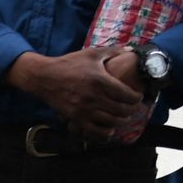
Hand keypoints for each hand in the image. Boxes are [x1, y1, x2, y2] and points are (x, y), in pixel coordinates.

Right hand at [11, 49, 146, 138]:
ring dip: (121, 121)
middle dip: (132, 110)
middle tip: (133, 108)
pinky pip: (95, 131)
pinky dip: (106, 133)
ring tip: (123, 118)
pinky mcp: (76, 118)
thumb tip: (132, 49)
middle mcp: (94, 97)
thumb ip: (114, 51)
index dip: (137, 98)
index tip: (138, 97)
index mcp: (100, 80)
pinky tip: (110, 130)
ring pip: (111, 122)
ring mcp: (84, 109)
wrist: (44, 77)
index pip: (127, 95)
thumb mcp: (91, 53)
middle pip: (122, 110)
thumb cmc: (69, 63)